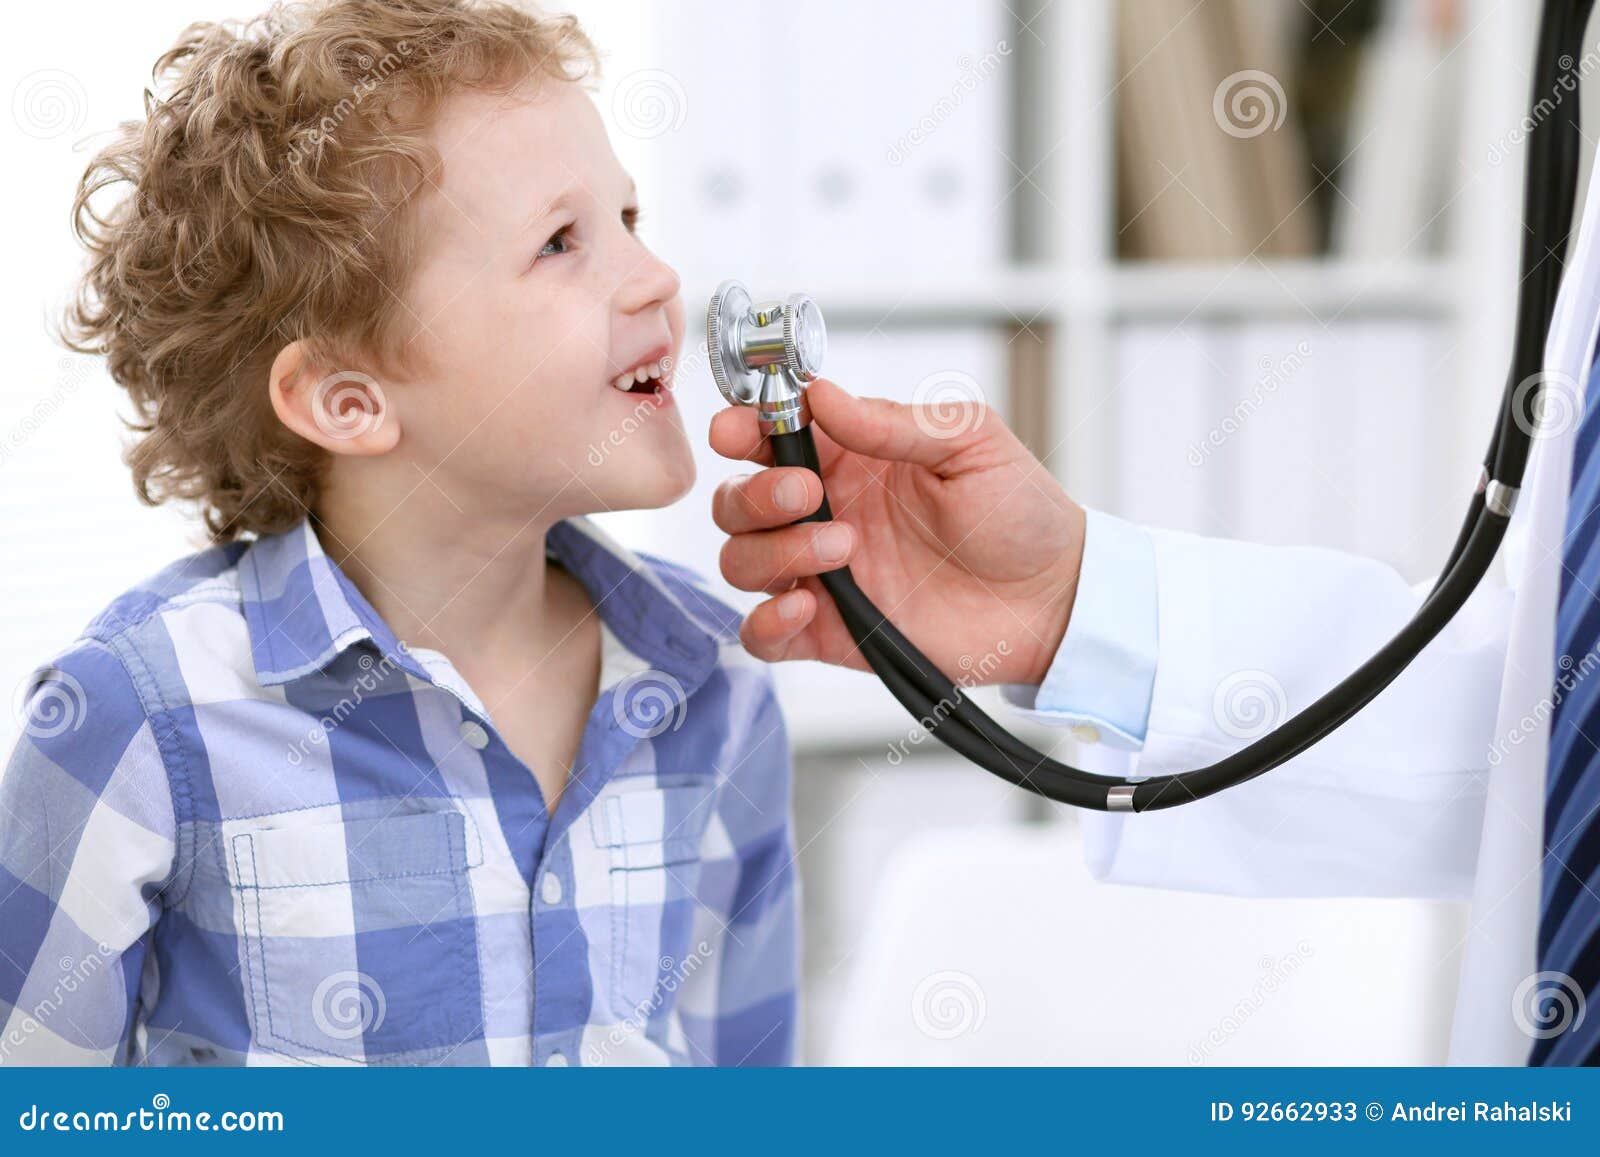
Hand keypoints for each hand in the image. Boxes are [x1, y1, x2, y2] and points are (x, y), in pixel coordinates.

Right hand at [709, 378, 1085, 686]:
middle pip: (737, 501)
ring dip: (773, 552)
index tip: (738, 430)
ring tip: (842, 548)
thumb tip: (822, 395)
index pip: (767, 436)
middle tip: (809, 494)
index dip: (740, 429)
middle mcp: (824, 513)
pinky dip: (765, 623)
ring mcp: (823, 575)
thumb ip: (894, 423)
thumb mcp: (970, 443)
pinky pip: (762, 635)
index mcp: (849, 459)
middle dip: (755, 494)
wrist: (1054, 597)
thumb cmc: (1019, 512)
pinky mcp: (832, 633)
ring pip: (741, 561)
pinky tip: (807, 608)